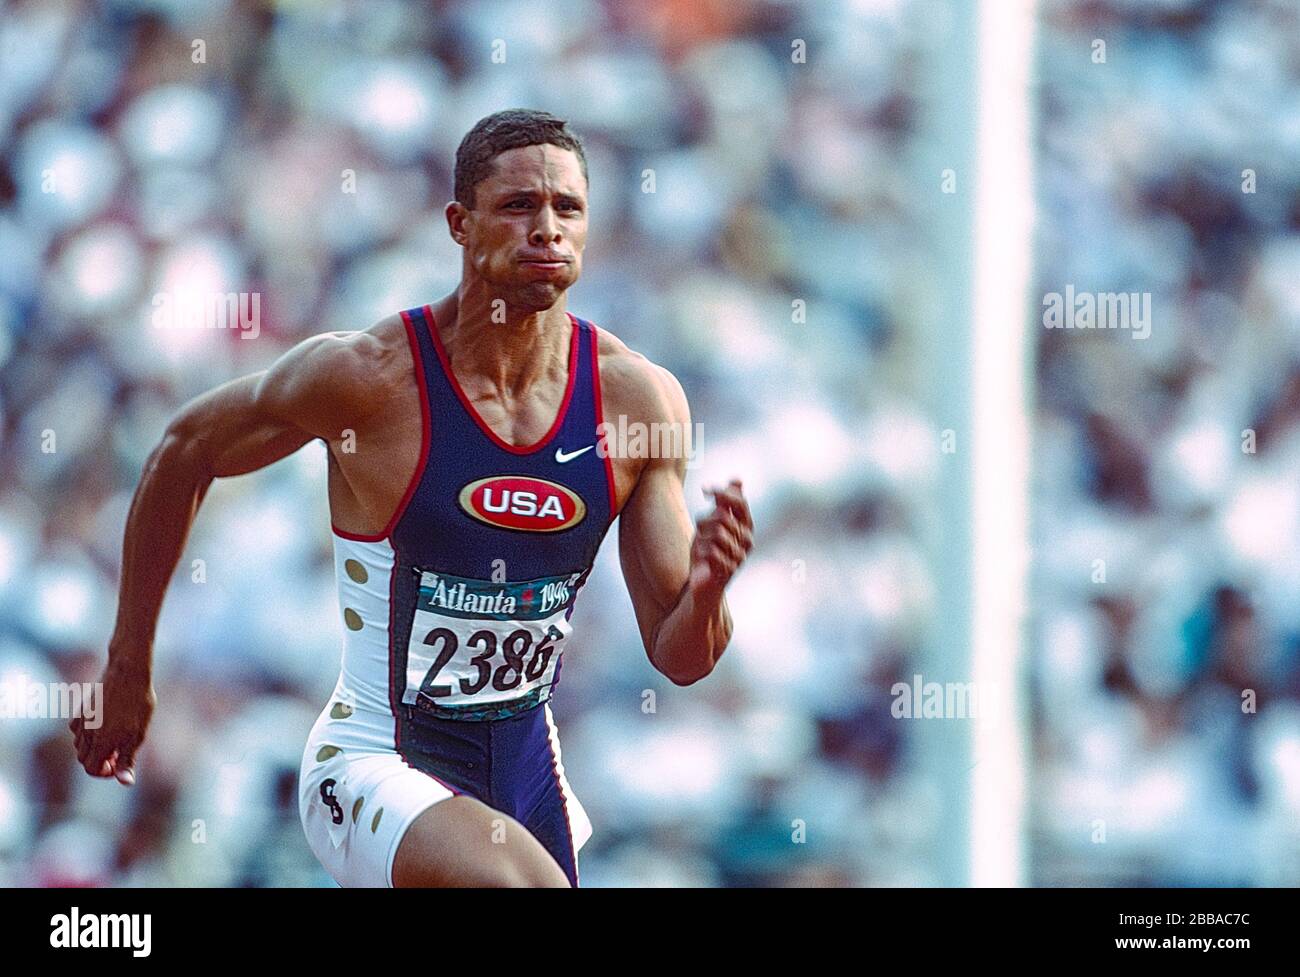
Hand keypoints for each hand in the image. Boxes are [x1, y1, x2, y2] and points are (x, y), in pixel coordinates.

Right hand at [69, 657, 155, 785]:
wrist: (127, 672)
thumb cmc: (138, 703)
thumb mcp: (138, 734)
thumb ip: (128, 760)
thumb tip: (125, 783)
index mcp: (101, 742)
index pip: (92, 769)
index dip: (105, 772)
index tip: (119, 764)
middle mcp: (87, 733)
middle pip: (84, 759)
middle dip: (100, 760)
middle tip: (119, 751)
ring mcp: (81, 721)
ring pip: (79, 745)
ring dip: (94, 747)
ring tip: (115, 737)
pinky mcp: (80, 709)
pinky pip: (77, 729)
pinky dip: (86, 733)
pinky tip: (102, 725)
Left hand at [688, 478, 753, 597]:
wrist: (703, 582)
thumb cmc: (709, 550)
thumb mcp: (714, 522)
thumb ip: (726, 501)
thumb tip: (738, 479)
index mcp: (746, 527)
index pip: (739, 503)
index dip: (722, 493)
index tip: (704, 489)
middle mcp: (747, 540)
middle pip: (722, 517)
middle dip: (704, 521)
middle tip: (700, 533)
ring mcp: (739, 556)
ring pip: (715, 533)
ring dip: (701, 538)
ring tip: (701, 547)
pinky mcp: (728, 570)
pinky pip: (710, 551)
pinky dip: (701, 552)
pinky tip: (702, 559)